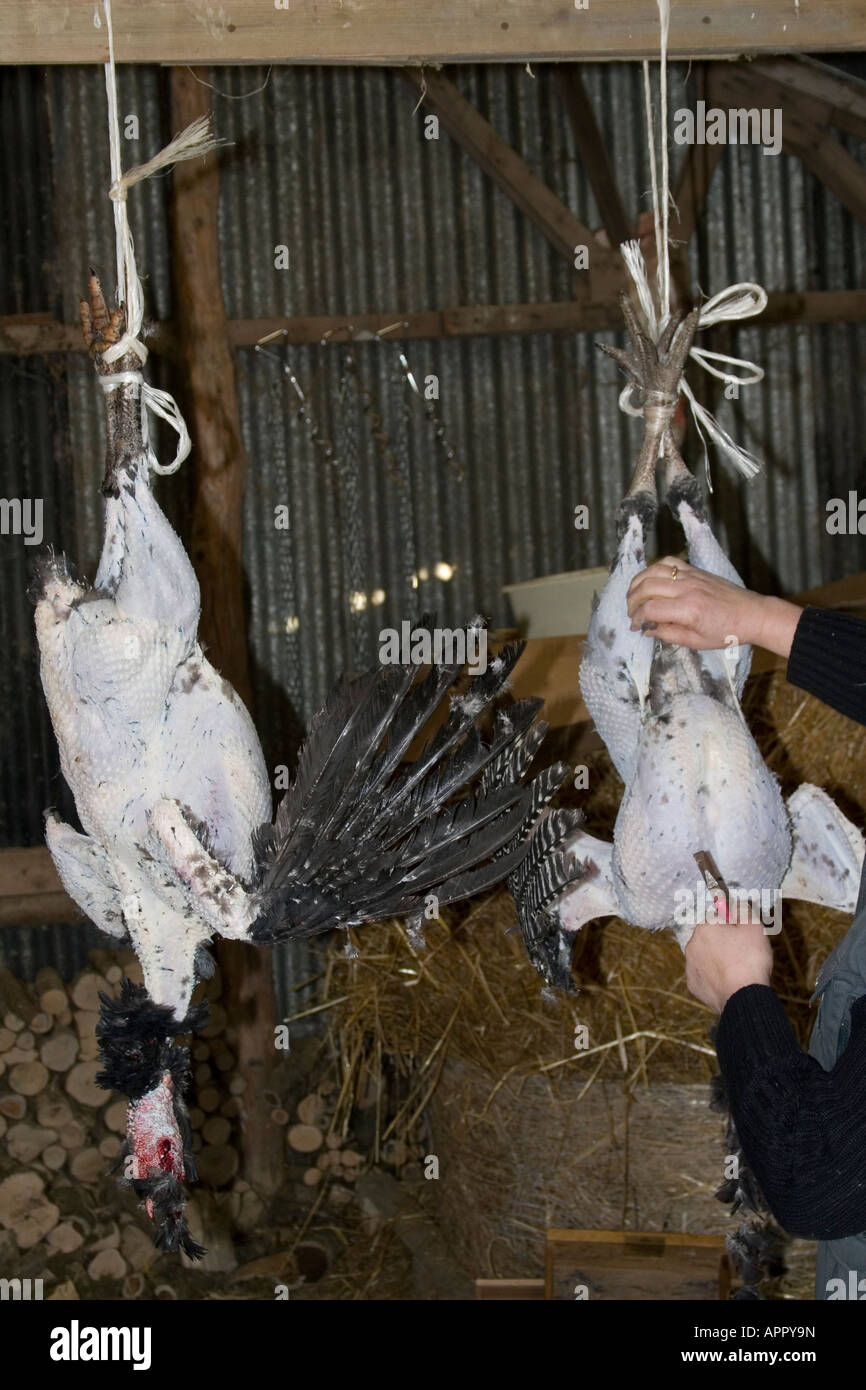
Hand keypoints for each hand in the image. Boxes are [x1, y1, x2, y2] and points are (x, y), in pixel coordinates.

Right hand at [626, 558, 801, 657]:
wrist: (752, 614)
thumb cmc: (727, 632)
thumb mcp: (696, 642)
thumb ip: (669, 634)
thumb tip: (648, 628)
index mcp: (688, 610)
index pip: (650, 609)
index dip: (637, 618)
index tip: (636, 627)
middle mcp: (688, 589)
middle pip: (647, 587)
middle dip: (632, 601)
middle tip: (632, 613)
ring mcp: (692, 576)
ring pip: (654, 570)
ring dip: (638, 582)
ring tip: (634, 596)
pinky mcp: (696, 570)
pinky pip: (669, 562)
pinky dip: (655, 568)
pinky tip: (651, 580)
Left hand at [684, 919, 773, 1013]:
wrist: (742, 997)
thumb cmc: (749, 959)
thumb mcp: (754, 927)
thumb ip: (744, 910)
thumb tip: (737, 902)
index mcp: (705, 927)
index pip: (717, 917)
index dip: (732, 924)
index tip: (744, 934)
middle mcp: (692, 944)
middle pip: (710, 937)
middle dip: (724, 942)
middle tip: (743, 953)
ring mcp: (690, 966)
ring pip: (706, 957)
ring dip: (718, 959)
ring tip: (737, 969)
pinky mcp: (694, 985)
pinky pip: (705, 976)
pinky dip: (714, 977)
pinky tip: (728, 982)